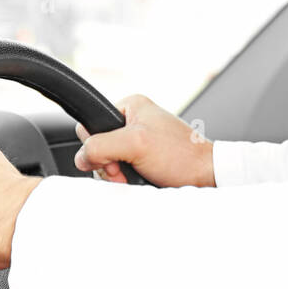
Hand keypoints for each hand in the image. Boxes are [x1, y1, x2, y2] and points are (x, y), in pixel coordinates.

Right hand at [75, 94, 214, 187]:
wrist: (206, 176)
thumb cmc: (181, 155)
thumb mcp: (135, 144)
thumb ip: (100, 146)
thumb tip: (81, 157)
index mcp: (131, 106)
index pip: (90, 125)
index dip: (96, 147)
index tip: (114, 160)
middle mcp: (133, 121)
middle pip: (97, 147)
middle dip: (107, 165)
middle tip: (125, 172)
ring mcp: (138, 142)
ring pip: (107, 162)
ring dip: (115, 176)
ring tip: (133, 178)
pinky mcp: (143, 159)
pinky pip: (120, 171)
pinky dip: (125, 180)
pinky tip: (138, 182)